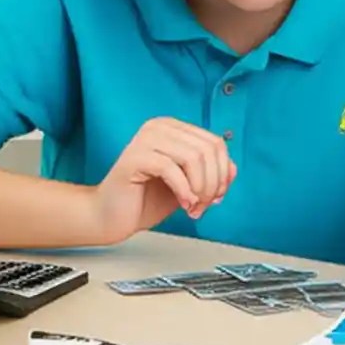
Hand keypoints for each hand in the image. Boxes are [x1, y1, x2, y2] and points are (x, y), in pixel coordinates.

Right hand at [92, 118, 236, 243]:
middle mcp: (159, 127)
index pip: (215, 143)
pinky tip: (183, 204)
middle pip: (208, 150)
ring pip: (193, 158)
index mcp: (174, 128)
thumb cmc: (148, 199)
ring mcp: (145, 139)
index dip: (223, 173)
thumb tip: (233, 169)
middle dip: (213, 183)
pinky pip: (171, 169)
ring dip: (201, 189)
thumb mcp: (190, 184)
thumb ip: (212, 173)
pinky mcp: (134, 157)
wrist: (112, 216)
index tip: (216, 197)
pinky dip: (184, 190)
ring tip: (193, 207)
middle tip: (203, 205)